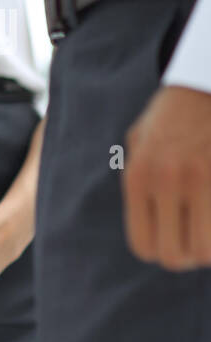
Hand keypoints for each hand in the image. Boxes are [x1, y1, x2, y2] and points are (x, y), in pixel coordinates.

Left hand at [123, 84, 210, 269]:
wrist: (202, 83)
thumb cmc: (171, 116)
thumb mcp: (139, 142)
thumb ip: (138, 184)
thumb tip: (148, 230)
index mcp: (138, 176)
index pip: (144, 247)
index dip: (163, 250)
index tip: (176, 237)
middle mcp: (166, 180)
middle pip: (175, 258)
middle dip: (189, 254)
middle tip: (198, 233)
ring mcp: (202, 179)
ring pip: (207, 253)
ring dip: (210, 246)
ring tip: (210, 222)